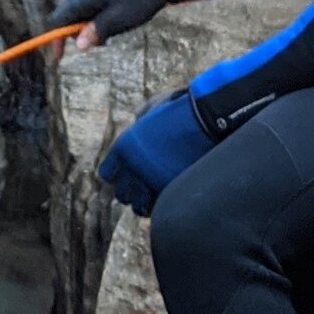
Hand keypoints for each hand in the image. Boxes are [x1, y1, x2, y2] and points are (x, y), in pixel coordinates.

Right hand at [50, 0, 172, 47]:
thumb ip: (96, 31)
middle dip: (78, 35)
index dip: (55, 39)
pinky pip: (89, 10)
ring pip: (79, 15)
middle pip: (67, 18)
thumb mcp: (118, 19)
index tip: (58, 57)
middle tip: (102, 43)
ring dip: (89, 29)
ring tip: (112, 33)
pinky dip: (95, 21)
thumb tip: (77, 46)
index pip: (59, 19)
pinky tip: (112, 25)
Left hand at [96, 86, 218, 215]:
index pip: (107, 172)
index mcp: (124, 146)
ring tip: (148, 202)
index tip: (121, 177)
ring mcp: (150, 181)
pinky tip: (161, 204)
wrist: (207, 120)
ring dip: (141, 205)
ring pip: (136, 206)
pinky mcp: (169, 191)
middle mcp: (132, 166)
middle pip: (121, 192)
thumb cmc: (183, 110)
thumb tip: (137, 119)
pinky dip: (156, 209)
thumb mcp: (155, 105)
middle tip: (137, 191)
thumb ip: (142, 115)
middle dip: (128, 192)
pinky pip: (156, 209)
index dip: (114, 176)